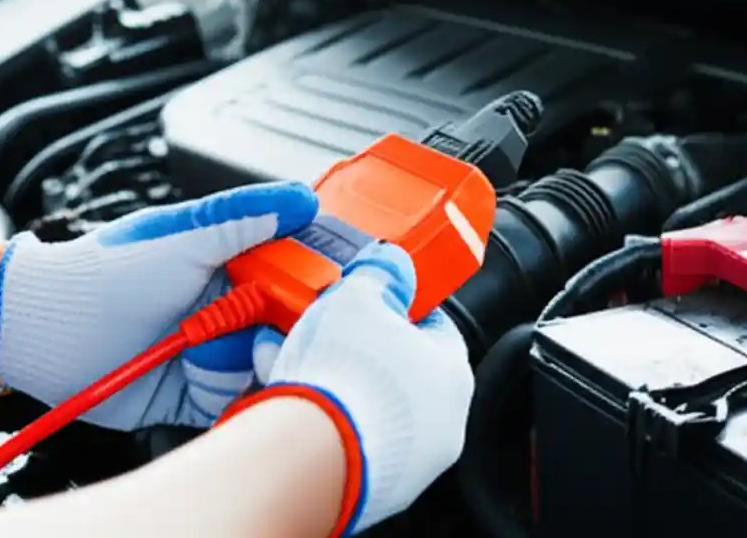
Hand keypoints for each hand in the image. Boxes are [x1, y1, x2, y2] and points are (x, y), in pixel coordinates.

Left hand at [0, 181, 318, 429]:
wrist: (48, 328)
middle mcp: (229, 308)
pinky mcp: (196, 394)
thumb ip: (245, 215)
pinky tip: (195, 375)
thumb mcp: (183, 234)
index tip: (312, 289)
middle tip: (256, 328)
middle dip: (279, 331)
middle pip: (288, 326)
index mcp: (234, 265)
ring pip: (264, 365)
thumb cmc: (108, 272)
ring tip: (202, 349)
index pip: (295, 275)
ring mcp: (214, 352)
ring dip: (239, 361)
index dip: (312, 284)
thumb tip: (301, 199)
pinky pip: (232, 400)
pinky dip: (221, 390)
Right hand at [227, 242, 472, 534]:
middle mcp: (444, 420)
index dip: (398, 309)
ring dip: (339, 382)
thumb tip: (392, 262)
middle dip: (361, 348)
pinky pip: (351, 438)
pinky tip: (293, 398)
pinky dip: (327, 418)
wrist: (314, 457)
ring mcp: (413, 459)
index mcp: (453, 370)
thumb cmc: (347, 376)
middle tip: (328, 333)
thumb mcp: (359, 296)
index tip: (373, 303)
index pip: (434, 326)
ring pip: (372, 405)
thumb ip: (380, 274)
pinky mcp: (376, 486)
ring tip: (295, 360)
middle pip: (401, 369)